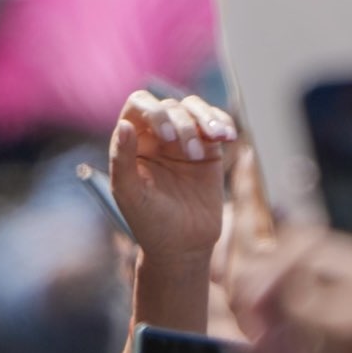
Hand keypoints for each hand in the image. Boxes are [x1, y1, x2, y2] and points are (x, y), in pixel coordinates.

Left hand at [111, 91, 235, 260]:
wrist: (183, 246)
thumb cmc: (150, 223)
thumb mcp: (130, 195)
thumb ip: (122, 161)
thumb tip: (124, 125)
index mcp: (133, 142)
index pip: (139, 105)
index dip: (153, 111)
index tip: (166, 135)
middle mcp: (157, 135)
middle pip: (171, 106)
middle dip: (183, 124)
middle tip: (191, 154)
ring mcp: (184, 140)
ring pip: (195, 108)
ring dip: (206, 118)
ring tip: (216, 139)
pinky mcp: (209, 149)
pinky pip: (216, 123)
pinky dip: (223, 123)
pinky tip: (229, 136)